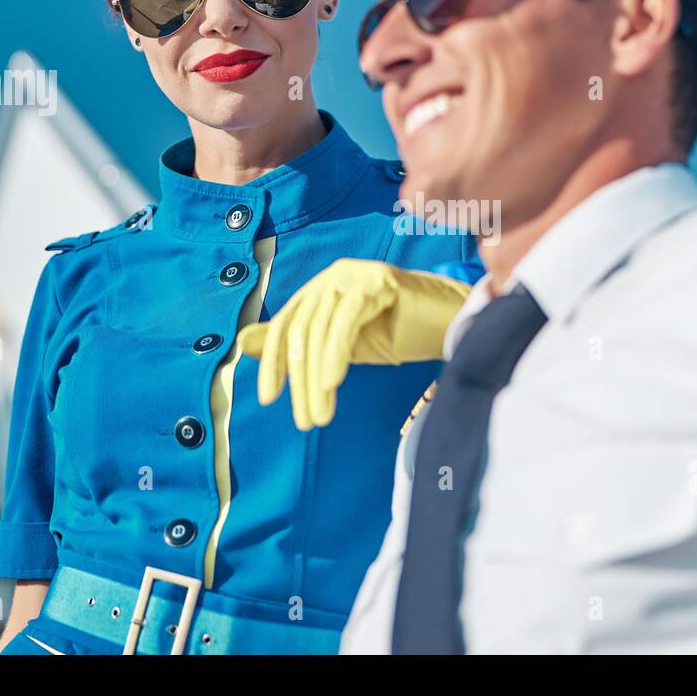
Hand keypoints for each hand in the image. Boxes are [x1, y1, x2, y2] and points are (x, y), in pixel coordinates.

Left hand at [236, 258, 469, 430]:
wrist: (451, 326)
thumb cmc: (398, 336)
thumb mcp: (340, 349)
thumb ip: (298, 345)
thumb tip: (245, 342)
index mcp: (320, 289)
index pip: (287, 326)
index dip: (275, 363)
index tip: (270, 399)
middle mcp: (333, 277)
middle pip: (302, 331)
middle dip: (300, 382)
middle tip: (306, 422)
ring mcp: (354, 274)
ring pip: (321, 330)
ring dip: (318, 378)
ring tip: (322, 414)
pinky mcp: (377, 280)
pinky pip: (347, 321)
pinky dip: (337, 354)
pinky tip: (333, 383)